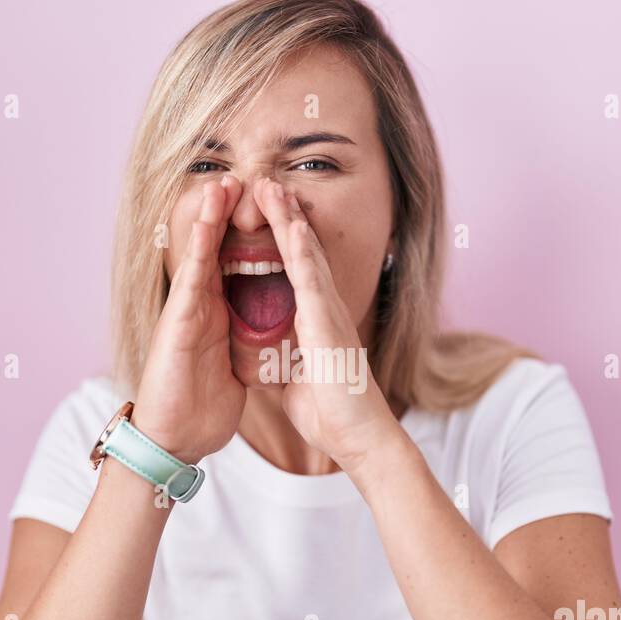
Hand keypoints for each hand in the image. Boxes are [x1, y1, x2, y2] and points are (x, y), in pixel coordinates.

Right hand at [132, 177, 244, 463]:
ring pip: (199, 257)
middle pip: (214, 252)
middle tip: (237, 177)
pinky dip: (197, 252)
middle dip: (223, 215)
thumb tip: (263, 339)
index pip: (233, 266)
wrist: (176, 441)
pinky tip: (204, 227)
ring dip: (207, 220)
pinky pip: (191, 282)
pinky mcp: (177, 327)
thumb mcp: (234, 369)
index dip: (247, 237)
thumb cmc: (200, 409)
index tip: (263, 207)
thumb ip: (244, 346)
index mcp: (218, 318)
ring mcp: (186, 315)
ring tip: (219, 185)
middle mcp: (201, 310)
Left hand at [252, 176, 403, 473]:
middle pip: (303, 253)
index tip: (267, 212)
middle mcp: (326, 310)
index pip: (297, 271)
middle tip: (269, 182)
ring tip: (273, 186)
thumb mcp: (292, 381)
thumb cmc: (331, 414)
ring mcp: (329, 314)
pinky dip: (301, 252)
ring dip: (290, 220)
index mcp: (316, 321)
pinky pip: (312, 281)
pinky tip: (291, 227)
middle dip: (286, 216)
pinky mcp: (328, 325)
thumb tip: (261, 360)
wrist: (359, 438)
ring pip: (307, 256)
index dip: (283, 240)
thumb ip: (279, 363)